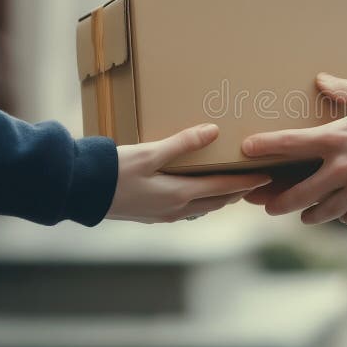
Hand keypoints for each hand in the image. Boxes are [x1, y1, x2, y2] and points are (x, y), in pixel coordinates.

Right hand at [108, 124, 270, 222]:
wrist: (78, 191)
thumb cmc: (112, 170)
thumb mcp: (149, 152)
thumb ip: (182, 143)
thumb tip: (212, 131)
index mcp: (179, 194)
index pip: (224, 187)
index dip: (248, 181)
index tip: (268, 176)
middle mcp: (175, 209)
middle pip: (218, 201)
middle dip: (238, 191)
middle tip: (256, 181)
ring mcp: (162, 215)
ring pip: (202, 207)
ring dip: (220, 197)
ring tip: (232, 185)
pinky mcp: (150, 215)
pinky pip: (186, 209)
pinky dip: (201, 200)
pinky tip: (197, 192)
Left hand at [242, 73, 346, 224]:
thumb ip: (341, 90)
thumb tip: (320, 79)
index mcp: (336, 138)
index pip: (289, 144)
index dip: (264, 148)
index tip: (246, 151)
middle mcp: (342, 167)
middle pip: (298, 194)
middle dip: (279, 202)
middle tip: (269, 206)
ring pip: (324, 212)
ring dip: (311, 215)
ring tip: (305, 216)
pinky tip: (345, 214)